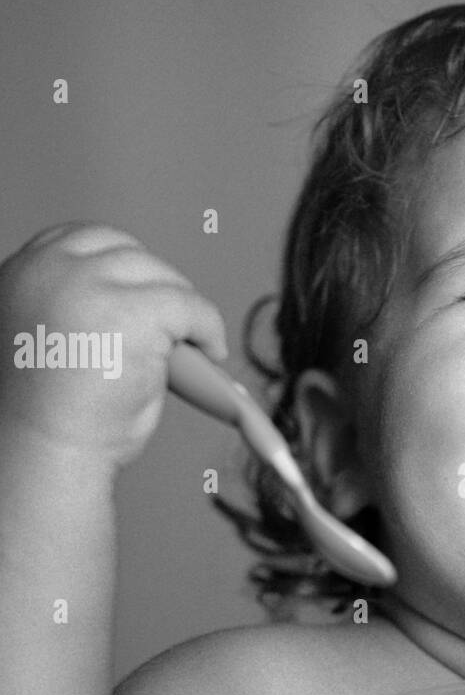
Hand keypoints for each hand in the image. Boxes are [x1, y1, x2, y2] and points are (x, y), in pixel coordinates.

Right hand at [0, 223, 227, 469]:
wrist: (47, 452)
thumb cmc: (50, 417)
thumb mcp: (56, 337)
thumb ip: (85, 308)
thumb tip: (143, 303)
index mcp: (22, 272)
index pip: (85, 242)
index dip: (123, 267)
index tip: (148, 293)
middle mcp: (49, 268)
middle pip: (127, 252)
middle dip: (158, 286)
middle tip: (179, 327)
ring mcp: (91, 284)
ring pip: (162, 277)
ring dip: (183, 310)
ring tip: (194, 346)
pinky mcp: (133, 311)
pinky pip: (191, 307)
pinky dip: (208, 328)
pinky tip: (211, 352)